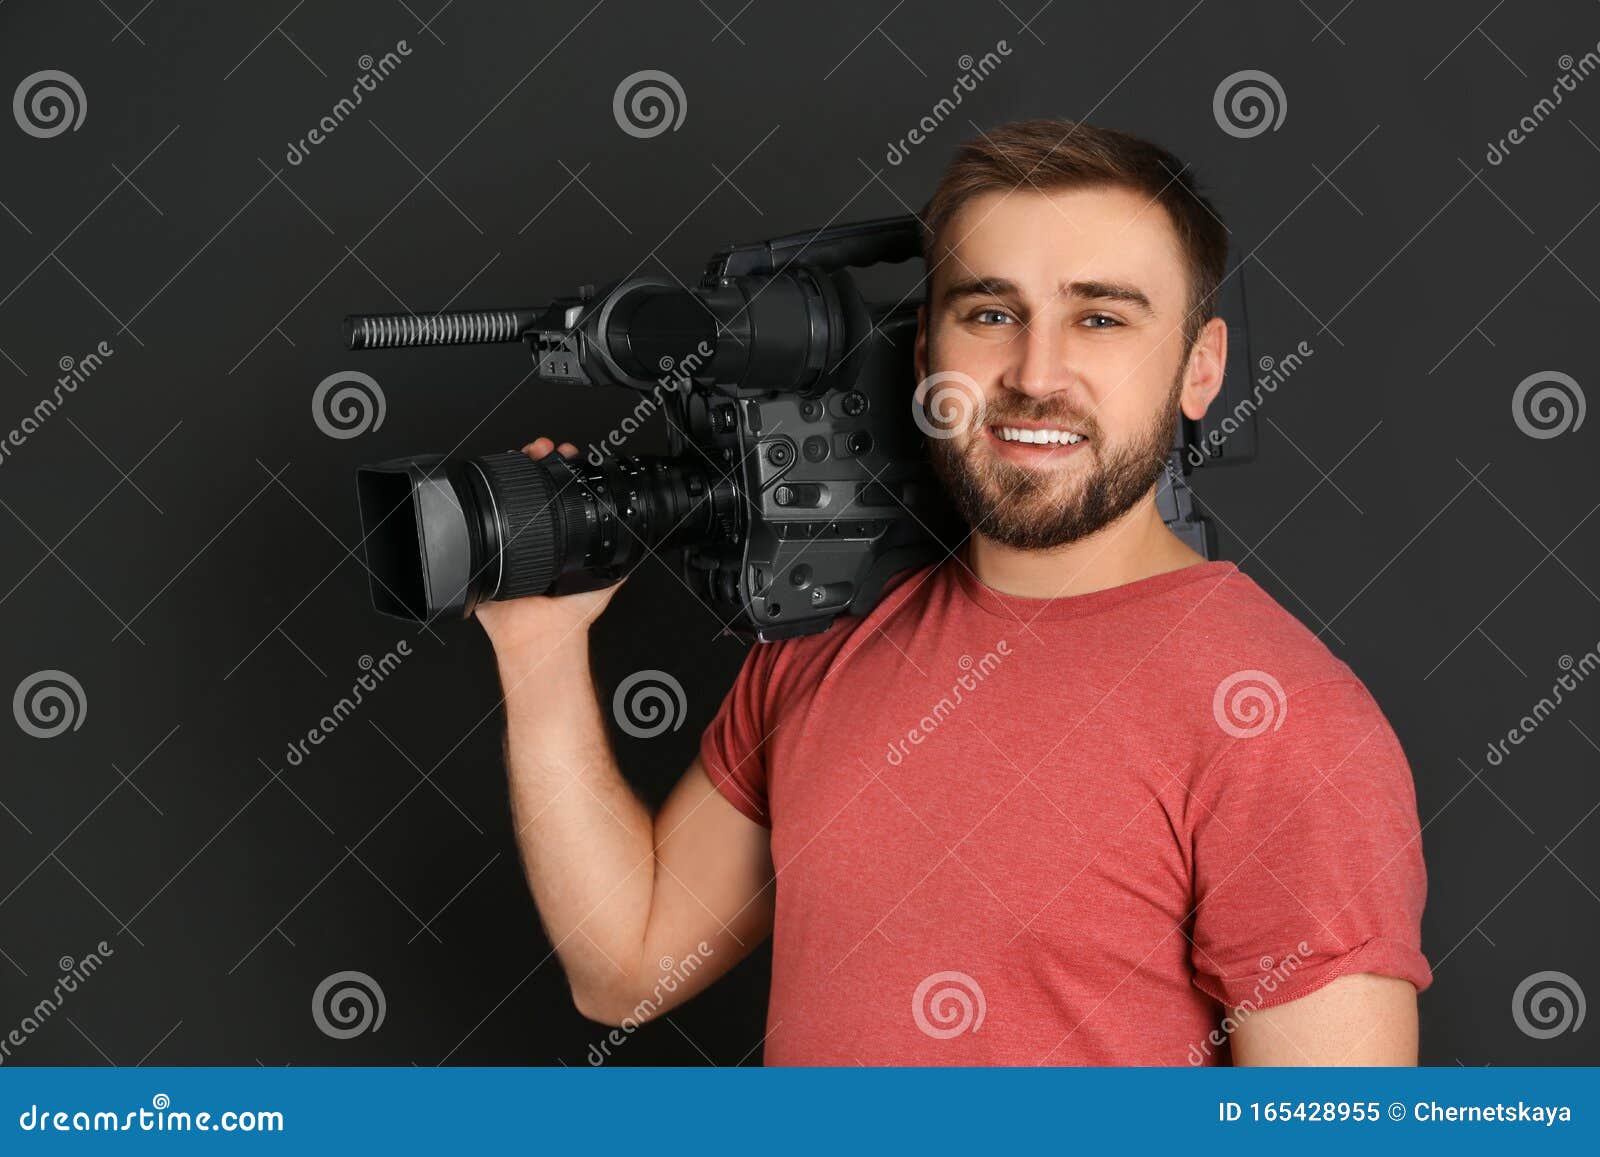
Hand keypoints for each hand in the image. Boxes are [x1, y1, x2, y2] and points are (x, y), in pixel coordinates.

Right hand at [474, 437, 626, 655]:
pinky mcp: (484, 552)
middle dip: (536, 460)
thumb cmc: (572, 614)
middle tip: (543, 449)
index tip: (566, 454)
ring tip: (525, 453)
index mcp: (559, 535)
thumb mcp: (608, 576)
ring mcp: (507, 540)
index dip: (561, 469)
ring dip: (511, 470)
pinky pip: (476, 523)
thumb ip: (626, 556)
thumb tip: (647, 535)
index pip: (559, 491)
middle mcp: (533, 533)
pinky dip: (481, 498)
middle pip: (531, 485)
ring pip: (504, 494)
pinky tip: (493, 481)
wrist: (541, 635)